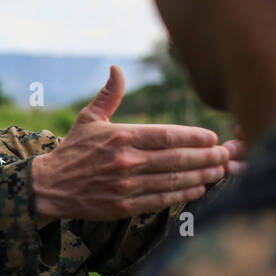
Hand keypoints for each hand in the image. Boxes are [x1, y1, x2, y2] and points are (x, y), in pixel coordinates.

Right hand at [31, 65, 230, 222]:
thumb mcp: (88, 119)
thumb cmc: (73, 150)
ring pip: (173, 180)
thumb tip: (117, 69)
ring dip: (201, 176)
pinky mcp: (124, 206)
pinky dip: (183, 194)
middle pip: (177, 159)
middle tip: (226, 155)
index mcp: (120, 136)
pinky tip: (199, 188)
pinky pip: (161, 199)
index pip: (167, 135)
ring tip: (220, 171)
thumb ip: (109, 95)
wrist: (49, 187)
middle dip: (206, 157)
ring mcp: (126, 185)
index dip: (194, 137)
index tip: (212, 137)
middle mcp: (126, 161)